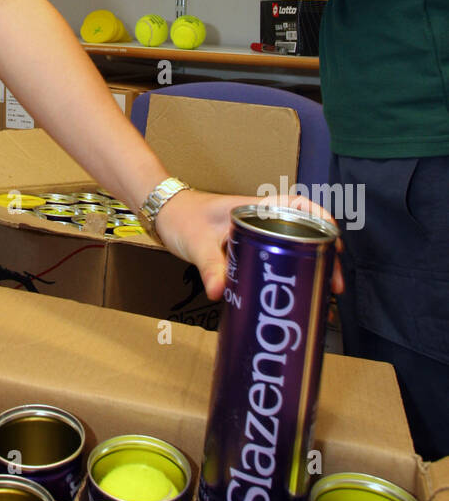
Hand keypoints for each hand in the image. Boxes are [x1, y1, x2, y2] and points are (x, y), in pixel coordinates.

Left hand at [154, 187, 342, 303]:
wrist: (164, 216)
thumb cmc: (182, 218)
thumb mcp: (197, 243)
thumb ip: (209, 266)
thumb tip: (219, 292)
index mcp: (255, 210)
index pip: (298, 206)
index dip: (322, 220)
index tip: (336, 241)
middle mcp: (260, 221)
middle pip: (304, 233)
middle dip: (324, 255)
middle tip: (333, 284)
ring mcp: (255, 235)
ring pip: (293, 247)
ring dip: (310, 266)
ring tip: (322, 293)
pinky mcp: (248, 250)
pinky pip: (275, 259)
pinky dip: (288, 274)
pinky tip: (293, 295)